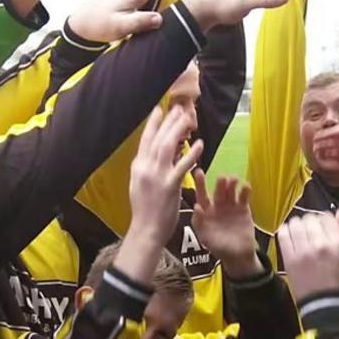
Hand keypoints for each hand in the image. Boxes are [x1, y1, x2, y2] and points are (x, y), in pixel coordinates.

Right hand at [117, 106, 204, 282]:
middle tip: (179, 109)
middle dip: (169, 121)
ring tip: (188, 119)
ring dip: (178, 131)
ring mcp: (157, 176)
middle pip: (158, 138)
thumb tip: (156, 153)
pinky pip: (182, 166)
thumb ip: (147, 168)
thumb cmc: (145, 209)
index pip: (145, 139)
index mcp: (138, 167)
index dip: (153, 123)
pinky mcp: (169, 186)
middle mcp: (145, 168)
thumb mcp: (139, 184)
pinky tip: (200, 144)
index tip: (159, 109)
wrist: (146, 229)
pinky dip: (192, 154)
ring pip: (168, 146)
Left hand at [193, 170, 261, 277]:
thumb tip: (197, 206)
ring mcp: (231, 206)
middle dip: (220, 184)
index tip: (199, 172)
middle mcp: (218, 206)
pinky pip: (244, 197)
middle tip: (222, 178)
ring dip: (232, 184)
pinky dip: (245, 190)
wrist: (238, 256)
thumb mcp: (205, 238)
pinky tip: (245, 186)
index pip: (202, 195)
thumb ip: (199, 223)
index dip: (200, 184)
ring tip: (233, 180)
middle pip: (218, 191)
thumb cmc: (219, 247)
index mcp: (206, 211)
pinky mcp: (244, 208)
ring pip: (231, 191)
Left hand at [277, 211, 338, 299]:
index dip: (324, 220)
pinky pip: (283, 234)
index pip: (327, 217)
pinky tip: (291, 237)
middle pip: (310, 218)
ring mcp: (303, 251)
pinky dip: (285, 232)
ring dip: (298, 225)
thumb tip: (338, 213)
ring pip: (295, 223)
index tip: (323, 227)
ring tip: (300, 234)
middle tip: (311, 232)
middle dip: (311, 222)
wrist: (325, 305)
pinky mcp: (289, 259)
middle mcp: (320, 244)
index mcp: (338, 243)